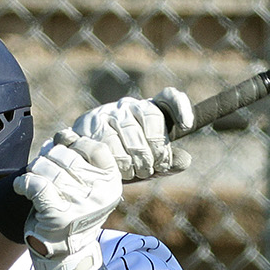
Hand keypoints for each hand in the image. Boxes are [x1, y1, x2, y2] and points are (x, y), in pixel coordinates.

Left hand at [14, 130, 121, 269]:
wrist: (65, 254)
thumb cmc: (72, 214)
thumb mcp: (87, 188)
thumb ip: (81, 162)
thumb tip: (64, 135)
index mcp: (111, 184)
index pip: (94, 148)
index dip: (74, 142)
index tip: (61, 144)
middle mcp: (99, 194)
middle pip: (66, 156)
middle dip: (48, 159)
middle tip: (42, 170)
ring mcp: (80, 205)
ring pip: (48, 169)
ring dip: (34, 171)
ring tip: (32, 181)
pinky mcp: (58, 215)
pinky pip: (36, 185)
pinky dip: (23, 183)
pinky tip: (21, 187)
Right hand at [68, 88, 193, 181]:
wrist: (83, 160)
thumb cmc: (123, 160)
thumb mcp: (148, 162)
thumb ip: (168, 162)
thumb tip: (186, 160)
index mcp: (147, 110)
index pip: (168, 97)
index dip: (180, 107)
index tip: (186, 126)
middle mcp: (128, 106)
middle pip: (150, 117)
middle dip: (156, 147)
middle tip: (154, 167)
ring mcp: (108, 112)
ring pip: (129, 131)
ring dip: (136, 157)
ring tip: (137, 172)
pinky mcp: (89, 124)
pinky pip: (108, 142)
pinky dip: (117, 161)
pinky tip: (120, 171)